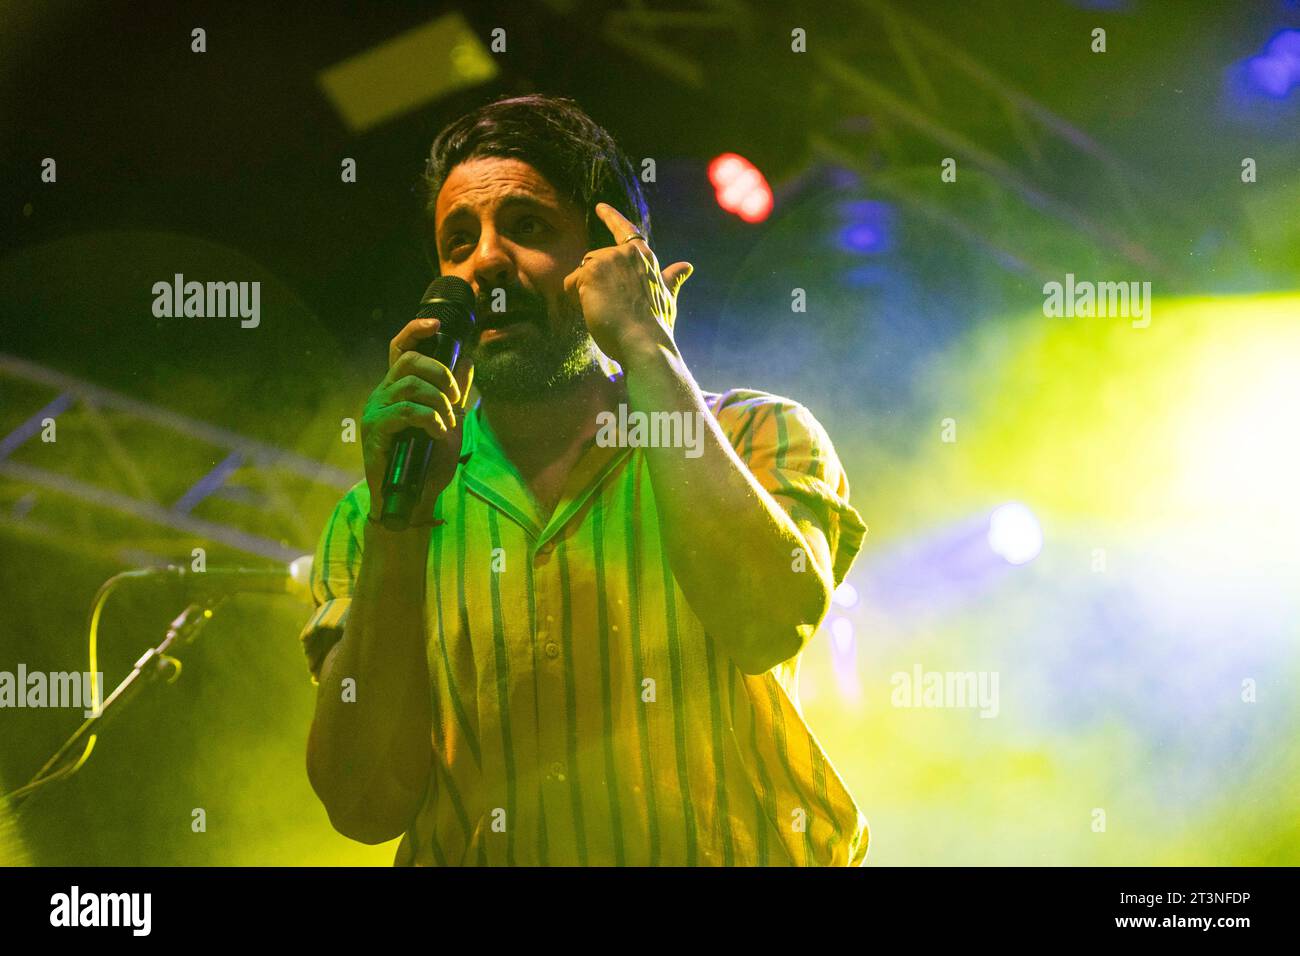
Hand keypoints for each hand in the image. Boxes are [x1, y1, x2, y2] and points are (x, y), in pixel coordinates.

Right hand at [359, 317, 474, 523]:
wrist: (412, 498)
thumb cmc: (427, 462)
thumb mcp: (448, 421)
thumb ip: (455, 393)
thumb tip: (468, 360)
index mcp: (397, 389)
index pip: (400, 348)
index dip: (415, 330)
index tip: (435, 323)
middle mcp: (382, 394)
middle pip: (409, 360)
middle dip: (440, 373)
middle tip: (454, 398)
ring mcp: (376, 411)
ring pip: (412, 385)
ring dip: (439, 402)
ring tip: (447, 424)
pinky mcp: (376, 430)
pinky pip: (408, 411)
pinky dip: (431, 419)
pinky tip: (439, 433)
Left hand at [562, 202, 693, 367]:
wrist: (644, 343)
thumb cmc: (655, 326)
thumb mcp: (667, 297)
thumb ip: (671, 278)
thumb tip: (687, 266)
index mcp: (645, 256)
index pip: (626, 231)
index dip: (611, 217)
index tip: (600, 207)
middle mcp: (626, 252)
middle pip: (594, 261)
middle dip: (594, 284)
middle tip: (612, 307)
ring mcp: (607, 259)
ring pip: (581, 273)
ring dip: (585, 293)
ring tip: (606, 310)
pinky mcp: (589, 271)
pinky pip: (570, 284)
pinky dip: (575, 299)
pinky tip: (593, 310)